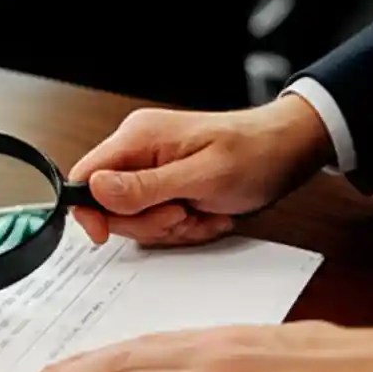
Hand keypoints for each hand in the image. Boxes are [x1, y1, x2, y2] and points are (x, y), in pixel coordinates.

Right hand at [70, 94, 332, 244]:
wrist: (288, 151)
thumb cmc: (254, 154)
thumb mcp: (202, 176)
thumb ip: (145, 186)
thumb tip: (95, 190)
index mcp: (138, 137)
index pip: (84, 175)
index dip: (90, 210)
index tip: (105, 234)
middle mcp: (139, 151)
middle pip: (110, 206)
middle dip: (148, 222)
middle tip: (183, 212)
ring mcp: (152, 169)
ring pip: (136, 218)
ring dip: (171, 226)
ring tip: (203, 210)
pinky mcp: (166, 185)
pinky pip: (159, 220)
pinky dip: (185, 226)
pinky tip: (208, 212)